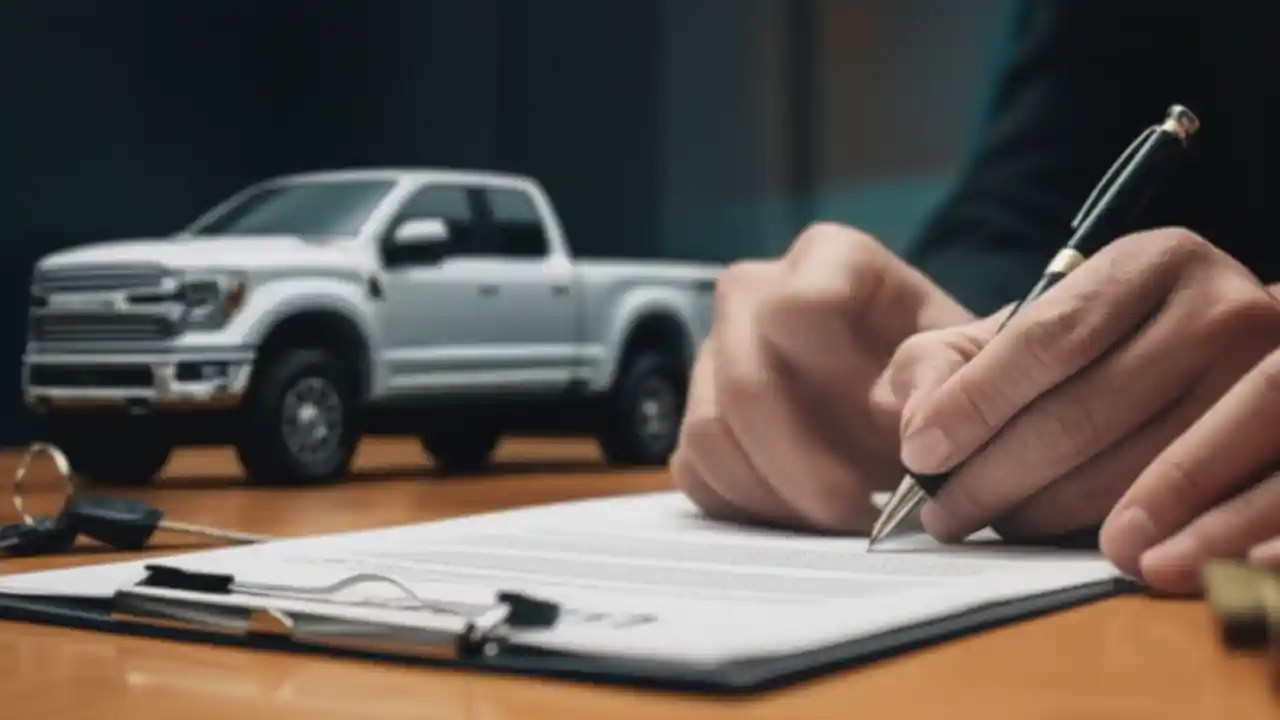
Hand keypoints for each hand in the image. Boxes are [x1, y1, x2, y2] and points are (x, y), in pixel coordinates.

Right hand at [670, 223, 971, 531]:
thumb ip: (946, 372)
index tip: (895, 431)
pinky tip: (808, 519)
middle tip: (860, 514)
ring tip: (840, 521)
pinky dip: (751, 509)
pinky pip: (698, 472)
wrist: (916, 398)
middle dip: (802, 462)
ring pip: (711, 432)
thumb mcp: (972, 360)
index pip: (798, 307)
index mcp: (827, 258)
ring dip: (778, 495)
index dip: (840, 378)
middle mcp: (754, 295)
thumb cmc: (944, 372)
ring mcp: (715, 357)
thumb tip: (898, 413)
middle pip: (743, 379)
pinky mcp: (701, 418)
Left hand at [885, 228, 1279, 543]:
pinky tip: (1075, 543)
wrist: (1224, 350)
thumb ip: (950, 357)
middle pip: (1084, 414)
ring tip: (991, 525)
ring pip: (1132, 470)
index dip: (974, 404)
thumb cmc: (1104, 341)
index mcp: (1150, 262)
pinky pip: (1196, 509)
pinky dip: (1125, 533)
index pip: (1045, 340)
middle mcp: (1221, 309)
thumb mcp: (1027, 323)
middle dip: (995, 475)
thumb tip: (915, 421)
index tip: (919, 453)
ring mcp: (1268, 375)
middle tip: (942, 514)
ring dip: (1046, 513)